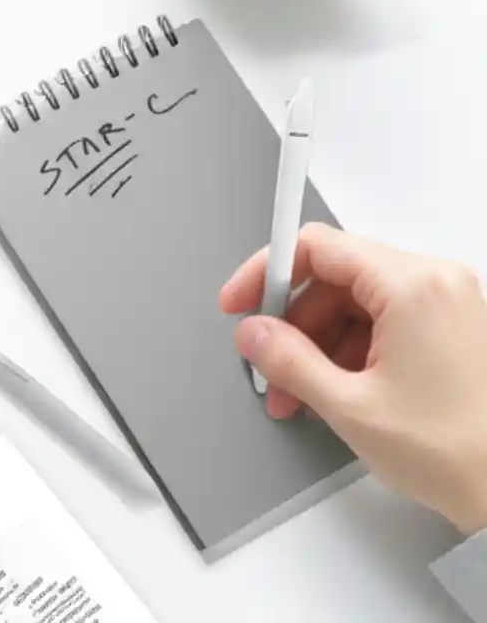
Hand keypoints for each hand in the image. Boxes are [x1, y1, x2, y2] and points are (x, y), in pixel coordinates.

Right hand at [220, 223, 486, 535]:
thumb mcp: (349, 406)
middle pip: (335, 278)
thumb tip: (254, 334)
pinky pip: (382, 322)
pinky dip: (350, 351)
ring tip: (300, 393)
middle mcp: (436, 284)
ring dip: (318, 344)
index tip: (240, 302)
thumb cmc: (459, 451)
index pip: (318, 247)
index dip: (267, 273)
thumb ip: (288, 361)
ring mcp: (447, 305)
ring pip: (355, 304)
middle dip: (293, 324)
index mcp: (413, 287)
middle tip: (267, 363)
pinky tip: (334, 391)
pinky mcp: (450, 328)